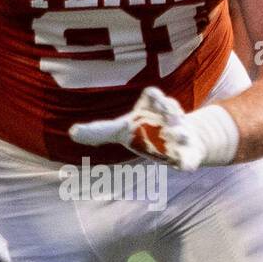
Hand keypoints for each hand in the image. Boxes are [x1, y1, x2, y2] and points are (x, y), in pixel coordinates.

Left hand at [69, 86, 237, 170]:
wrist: (180, 140)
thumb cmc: (145, 132)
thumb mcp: (121, 130)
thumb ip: (98, 131)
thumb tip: (71, 133)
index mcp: (152, 110)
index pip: (153, 97)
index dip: (154, 96)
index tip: (153, 94)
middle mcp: (169, 118)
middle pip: (171, 108)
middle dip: (170, 108)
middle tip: (169, 111)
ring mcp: (180, 135)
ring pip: (182, 131)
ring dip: (180, 133)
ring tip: (177, 135)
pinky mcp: (189, 153)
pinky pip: (190, 158)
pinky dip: (189, 162)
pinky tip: (186, 167)